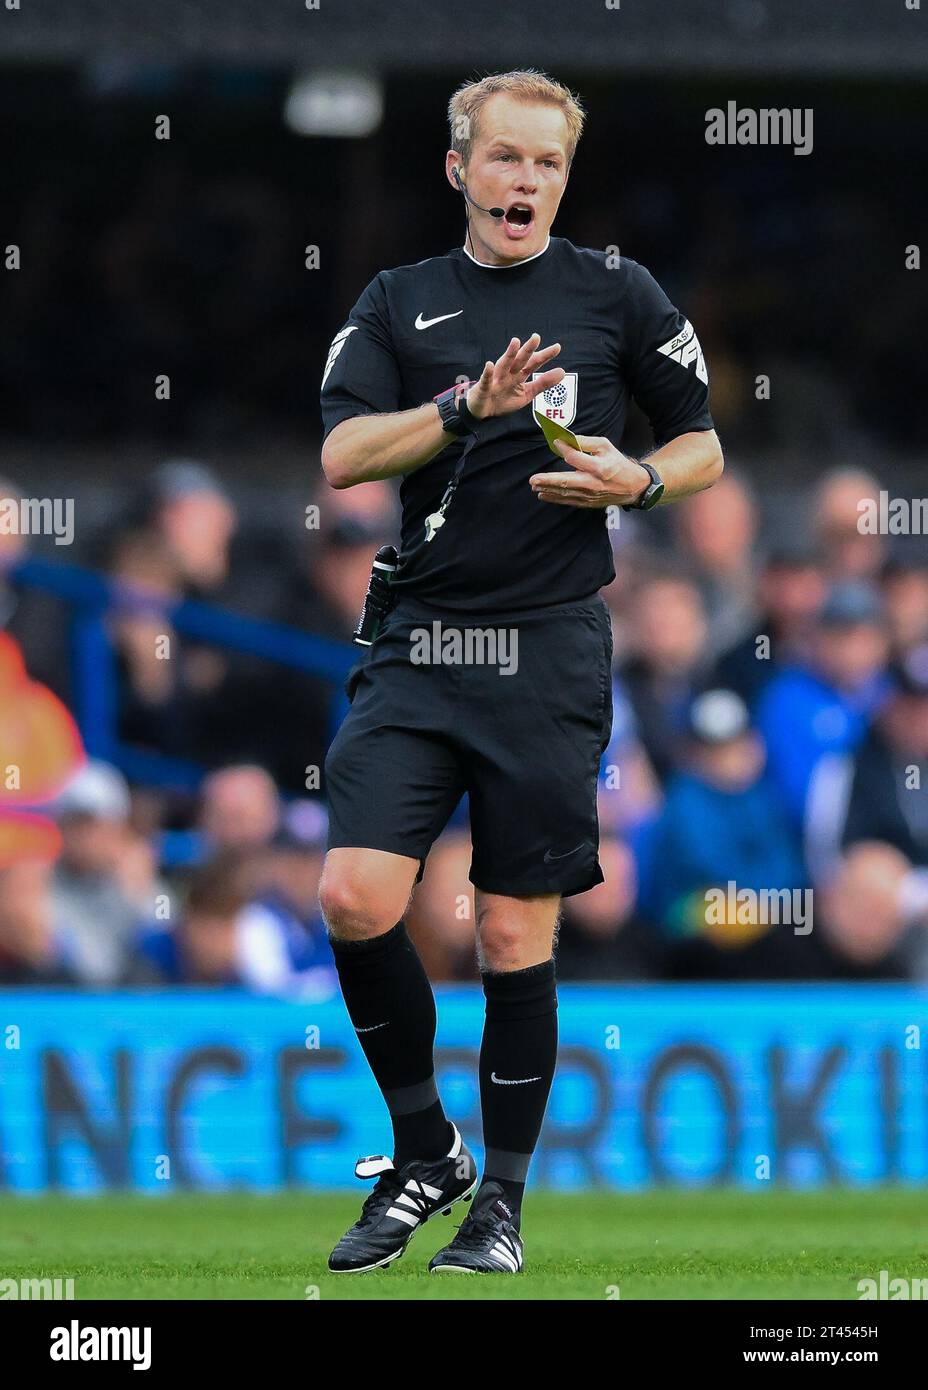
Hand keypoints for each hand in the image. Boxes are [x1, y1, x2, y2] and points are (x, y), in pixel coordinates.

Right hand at [466, 334, 562, 419]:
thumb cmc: (504, 399)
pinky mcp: (483, 388)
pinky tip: (489, 365)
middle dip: (527, 350)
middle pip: (520, 360)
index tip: (557, 347)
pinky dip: (487, 373)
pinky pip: (485, 380)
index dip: (544, 356)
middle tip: (536, 337)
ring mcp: (495, 380)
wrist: (483, 412)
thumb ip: (543, 383)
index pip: (533, 363)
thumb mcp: (527, 393)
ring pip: (503, 365)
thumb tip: (562, 372)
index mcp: (519, 375)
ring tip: (515, 342)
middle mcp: (508, 374)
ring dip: (509, 354)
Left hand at [529, 435, 650, 507]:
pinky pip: (568, 500)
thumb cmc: (618, 464)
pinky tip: (543, 494)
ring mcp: (590, 495)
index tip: (556, 442)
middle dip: (548, 480)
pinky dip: (555, 498)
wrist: (632, 486)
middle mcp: (593, 483)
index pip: (576, 458)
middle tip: (533, 479)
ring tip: (534, 486)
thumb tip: (567, 440)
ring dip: (548, 490)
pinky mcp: (588, 502)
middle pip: (567, 481)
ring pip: (565, 492)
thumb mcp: (606, 446)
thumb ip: (586, 442)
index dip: (564, 449)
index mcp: (599, 467)